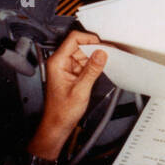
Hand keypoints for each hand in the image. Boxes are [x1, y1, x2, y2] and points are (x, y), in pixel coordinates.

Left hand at [28, 30, 106, 159]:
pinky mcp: (71, 74)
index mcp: (57, 62)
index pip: (73, 39)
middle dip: (94, 50)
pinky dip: (91, 67)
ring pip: (83, 55)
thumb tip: (101, 54)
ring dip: (93, 60)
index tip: (102, 45)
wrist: (57, 125)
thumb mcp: (81, 90)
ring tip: (102, 67)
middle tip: (106, 56)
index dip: (89, 39)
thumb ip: (92, 70)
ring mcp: (65, 68)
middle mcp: (60, 63)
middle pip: (79, 46)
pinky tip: (97, 73)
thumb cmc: (61, 111)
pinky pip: (83, 64)